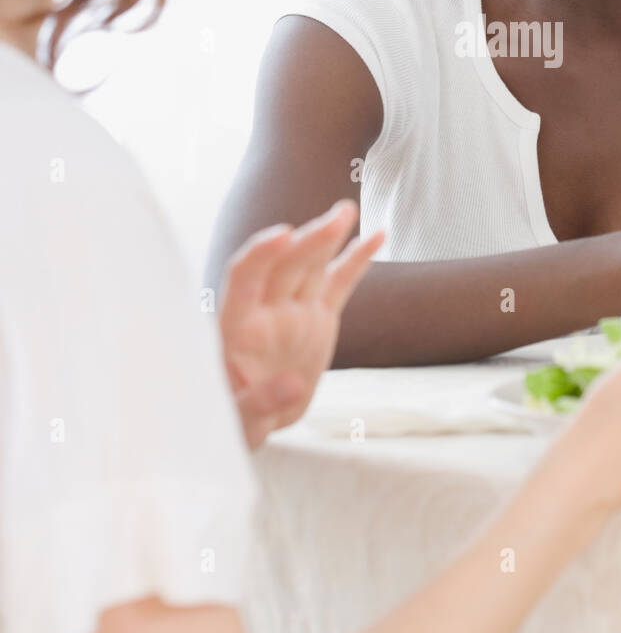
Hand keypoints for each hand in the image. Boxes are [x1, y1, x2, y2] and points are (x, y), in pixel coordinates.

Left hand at [218, 200, 384, 449]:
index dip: (261, 253)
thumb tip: (292, 386)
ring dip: (329, 236)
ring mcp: (294, 311)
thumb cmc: (231, 420)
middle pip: (286, 265)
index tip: (284, 236)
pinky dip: (356, 260)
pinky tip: (377, 235)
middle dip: (310, 240)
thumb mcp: (237, 421)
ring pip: (312, 266)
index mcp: (236, 326)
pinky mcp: (318, 319)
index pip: (245, 276)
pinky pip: (339, 284)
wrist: (250, 420)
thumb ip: (259, 404)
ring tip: (347, 210)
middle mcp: (265, 310)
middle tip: (339, 218)